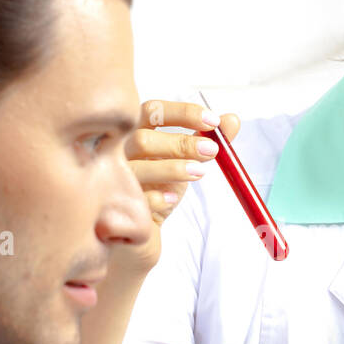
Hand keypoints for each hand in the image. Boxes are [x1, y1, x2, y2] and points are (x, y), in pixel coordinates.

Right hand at [106, 101, 239, 278]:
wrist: (136, 232)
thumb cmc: (156, 189)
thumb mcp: (184, 162)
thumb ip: (206, 139)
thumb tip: (233, 120)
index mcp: (134, 132)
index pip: (153, 110)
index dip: (184, 112)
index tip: (213, 122)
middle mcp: (116, 151)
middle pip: (143, 138)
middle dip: (181, 143)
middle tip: (212, 151)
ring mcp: (111, 179)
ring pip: (137, 167)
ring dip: (172, 168)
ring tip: (199, 173)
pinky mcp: (112, 207)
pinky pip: (134, 199)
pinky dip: (156, 197)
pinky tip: (171, 199)